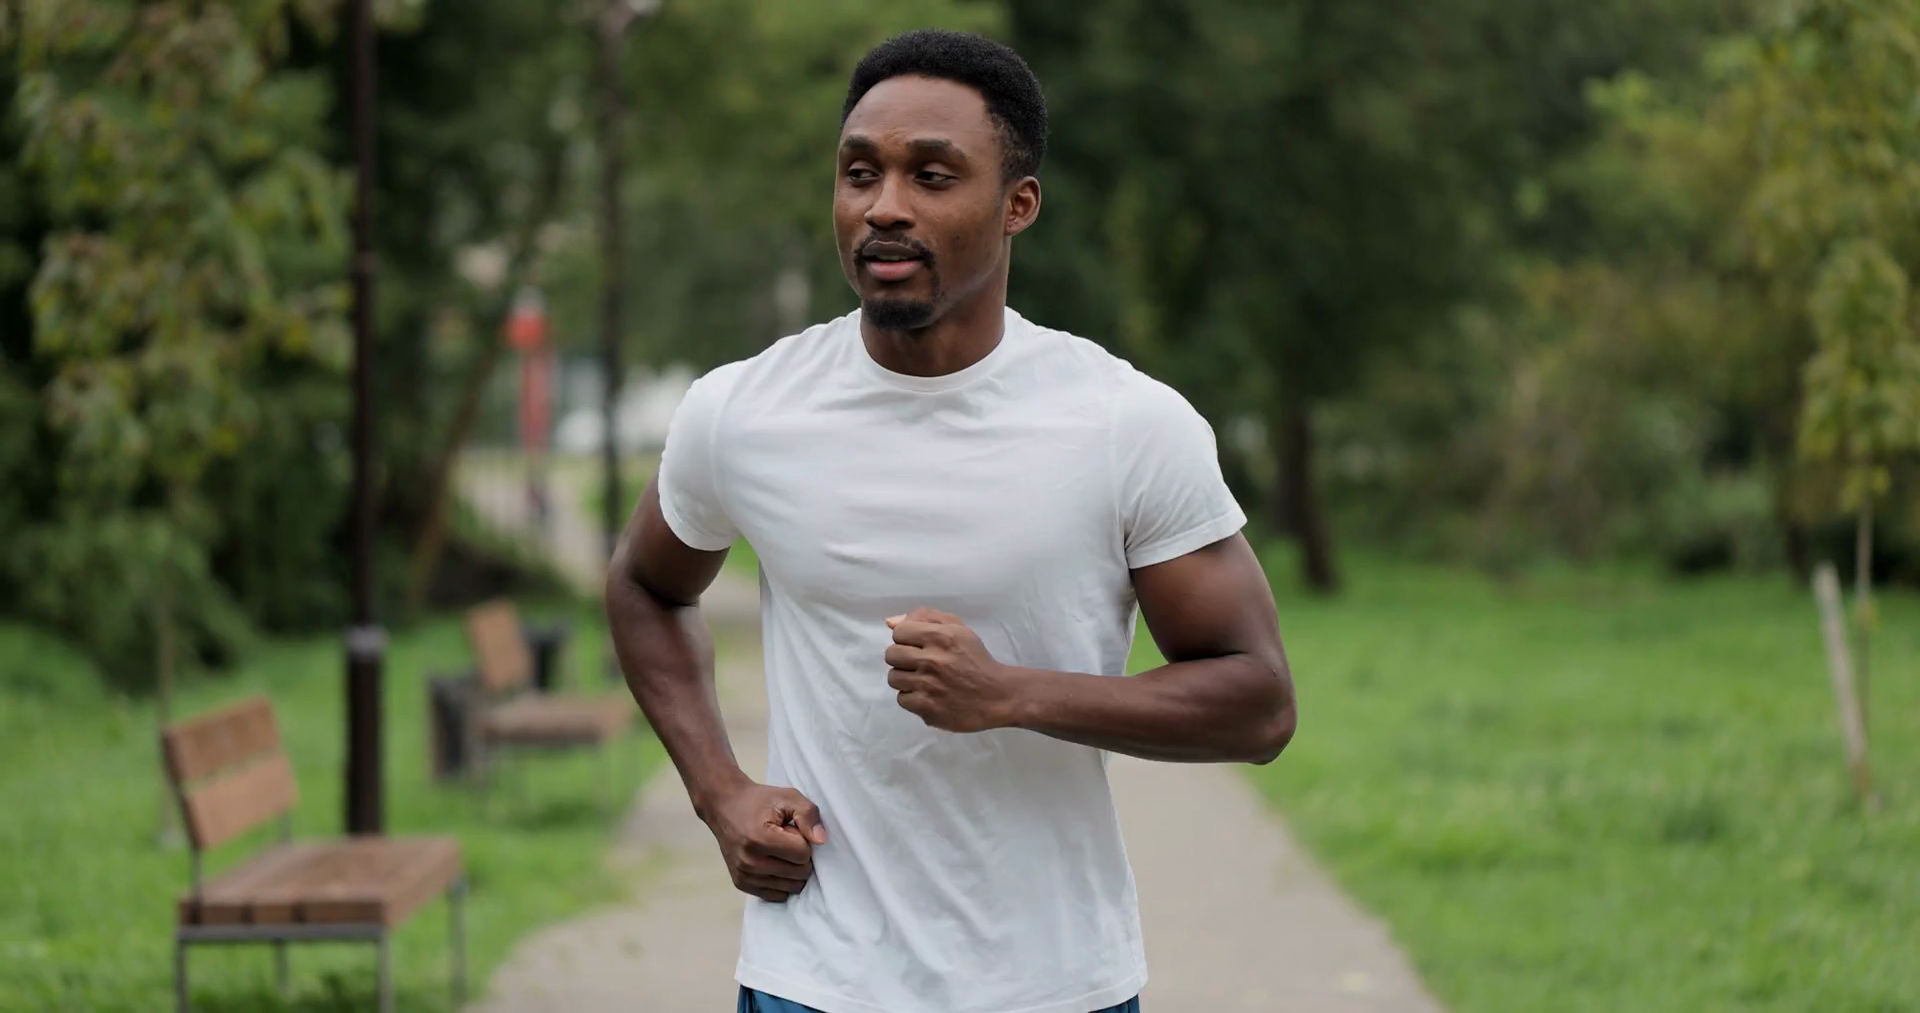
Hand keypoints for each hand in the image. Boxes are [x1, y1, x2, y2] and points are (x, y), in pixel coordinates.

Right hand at [701, 781, 826, 902]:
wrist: (725, 806)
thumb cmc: (759, 801)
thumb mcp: (788, 797)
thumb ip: (808, 814)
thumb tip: (821, 841)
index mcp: (760, 838)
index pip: (803, 854)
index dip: (803, 841)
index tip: (791, 829)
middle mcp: (750, 861)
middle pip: (799, 873)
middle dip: (800, 857)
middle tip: (786, 840)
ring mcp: (744, 875)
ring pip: (791, 887)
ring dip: (792, 870)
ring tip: (778, 851)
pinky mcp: (741, 884)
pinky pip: (777, 895)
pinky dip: (782, 881)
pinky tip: (773, 863)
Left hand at [884, 608, 1018, 732]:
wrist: (998, 696)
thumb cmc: (976, 659)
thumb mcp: (958, 629)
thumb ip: (925, 618)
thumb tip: (889, 622)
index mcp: (940, 636)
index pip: (899, 632)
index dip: (907, 638)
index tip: (919, 646)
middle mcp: (931, 660)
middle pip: (891, 655)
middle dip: (903, 658)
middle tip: (921, 664)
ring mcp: (928, 686)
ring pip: (893, 678)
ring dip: (906, 678)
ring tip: (924, 680)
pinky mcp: (927, 708)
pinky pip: (902, 699)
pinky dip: (913, 698)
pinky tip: (928, 695)